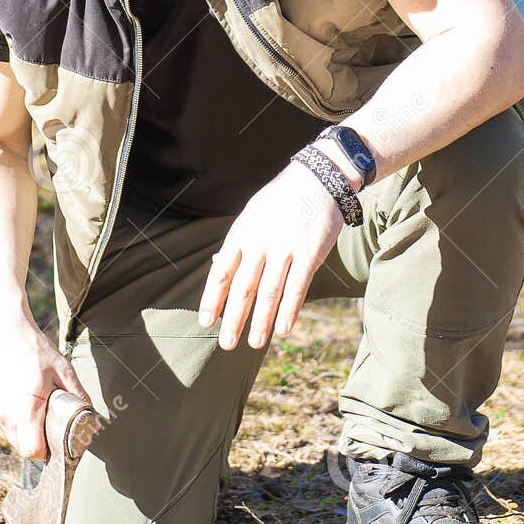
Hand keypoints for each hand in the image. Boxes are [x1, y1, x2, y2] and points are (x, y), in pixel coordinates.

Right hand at [0, 313, 88, 460]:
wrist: (1, 326)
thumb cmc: (34, 347)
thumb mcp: (62, 369)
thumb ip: (78, 396)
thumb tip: (93, 416)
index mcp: (25, 409)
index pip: (32, 451)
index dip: (44, 451)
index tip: (52, 442)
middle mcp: (2, 414)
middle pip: (20, 446)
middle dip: (34, 440)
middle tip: (45, 422)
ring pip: (6, 434)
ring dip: (19, 429)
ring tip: (30, 407)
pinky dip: (5, 417)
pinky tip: (14, 397)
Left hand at [197, 158, 346, 350]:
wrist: (318, 178)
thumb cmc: (281, 200)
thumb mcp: (251, 215)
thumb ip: (237, 242)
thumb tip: (216, 265)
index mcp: (242, 233)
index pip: (221, 272)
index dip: (212, 299)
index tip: (206, 322)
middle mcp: (260, 242)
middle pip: (243, 288)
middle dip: (233, 319)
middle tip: (226, 344)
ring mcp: (285, 248)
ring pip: (269, 292)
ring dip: (260, 321)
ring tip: (253, 343)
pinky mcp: (309, 253)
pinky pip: (297, 287)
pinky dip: (289, 310)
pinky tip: (282, 329)